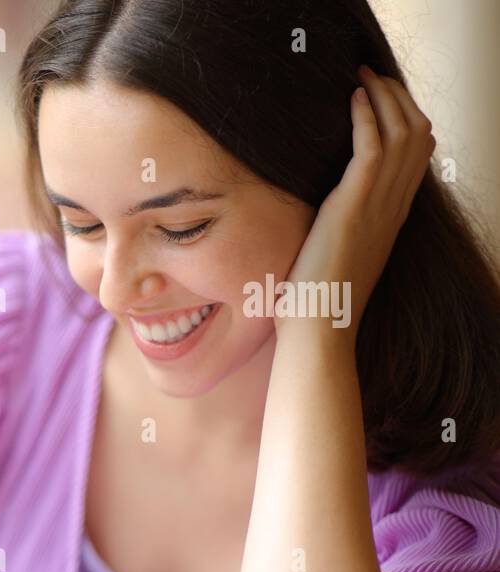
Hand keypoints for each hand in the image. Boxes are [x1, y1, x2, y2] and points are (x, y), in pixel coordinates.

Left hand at [276, 65, 434, 341]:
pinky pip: (371, 149)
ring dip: (384, 98)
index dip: (405, 119)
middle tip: (373, 78)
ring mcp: (378, 206)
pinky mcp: (353, 207)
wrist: (318, 328)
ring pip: (402, 133)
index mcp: (393, 217)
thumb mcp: (338, 255)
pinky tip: (350, 101)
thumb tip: (323, 217)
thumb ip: (342, 228)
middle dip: (398, 99)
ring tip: (363, 79)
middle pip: (418, 134)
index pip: (417, 154)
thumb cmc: (318, 302)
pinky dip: (364, 118)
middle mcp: (394, 207)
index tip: (382, 99)